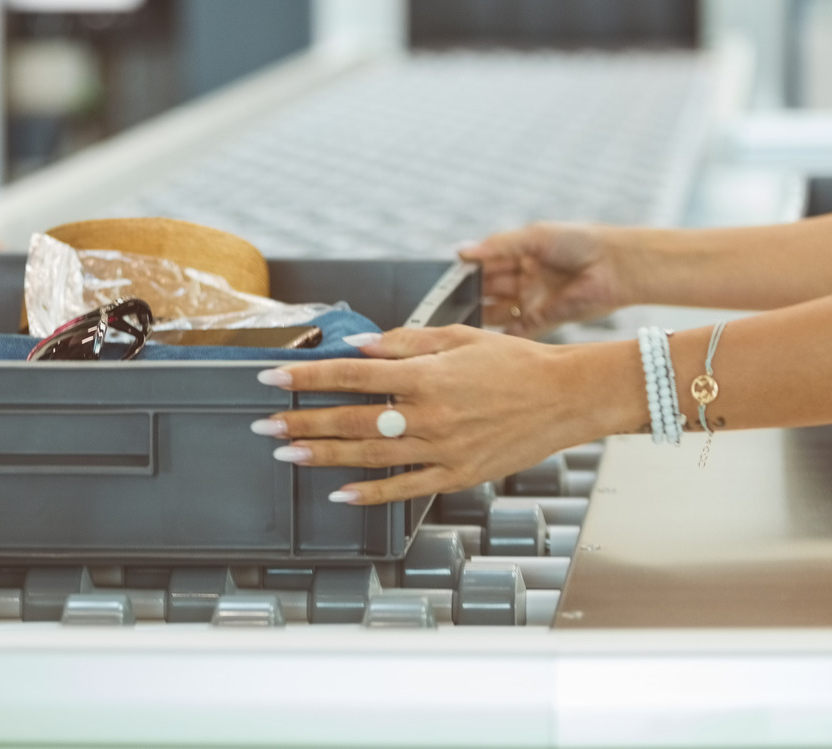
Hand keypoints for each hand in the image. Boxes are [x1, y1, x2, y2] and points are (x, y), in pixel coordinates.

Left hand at [252, 326, 638, 502]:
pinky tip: (339, 493)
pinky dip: (370, 493)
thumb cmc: (514, 362)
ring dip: (324, 456)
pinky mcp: (457, 474)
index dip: (307, 376)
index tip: (271, 377)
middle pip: (352, 419)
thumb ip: (405, 343)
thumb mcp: (459, 338)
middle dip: (303, 421)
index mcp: (427, 375)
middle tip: (265, 424)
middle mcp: (430, 414)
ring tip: (288, 454)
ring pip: (371, 456)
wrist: (566, 396)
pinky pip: (405, 488)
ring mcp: (443, 448)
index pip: (352, 375)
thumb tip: (358, 346)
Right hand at [459, 222, 632, 337]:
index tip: (445, 278)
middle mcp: (524, 278)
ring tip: (458, 319)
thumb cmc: (580, 242)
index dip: (466, 270)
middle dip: (469, 293)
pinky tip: (482, 337)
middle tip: (446, 301)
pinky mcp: (543, 320)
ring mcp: (532, 300)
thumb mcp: (534, 237)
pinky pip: (515, 330)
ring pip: (496, 310)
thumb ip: (497, 246)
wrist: (617, 266)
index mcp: (520, 254)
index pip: (485, 263)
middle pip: (487, 288)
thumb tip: (461, 252)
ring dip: (479, 314)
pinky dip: (500, 334)